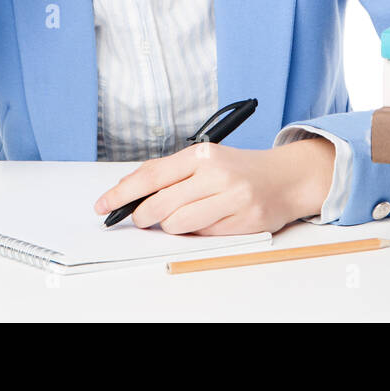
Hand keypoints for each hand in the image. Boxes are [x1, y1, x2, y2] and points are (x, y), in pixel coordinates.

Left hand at [93, 139, 336, 234]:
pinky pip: (202, 235)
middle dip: (143, 216)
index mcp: (202, 154)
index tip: (103, 206)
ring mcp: (232, 198)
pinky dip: (197, 232)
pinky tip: (210, 218)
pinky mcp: (244, 221)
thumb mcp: (205, 159)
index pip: (151, 175)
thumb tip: (129, 193)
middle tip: (142, 217)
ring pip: (177, 224)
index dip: (122, 193)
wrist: (286, 178)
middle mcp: (217, 174)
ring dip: (172, 226)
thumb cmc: (238, 170)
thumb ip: (170, 173)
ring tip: (186, 215)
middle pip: (159, 204)